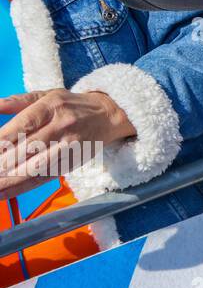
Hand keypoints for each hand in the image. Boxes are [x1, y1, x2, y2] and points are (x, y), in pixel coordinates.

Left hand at [0, 89, 135, 199]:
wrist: (107, 116)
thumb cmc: (70, 105)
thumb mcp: (47, 95)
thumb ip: (18, 101)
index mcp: (52, 106)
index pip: (23, 125)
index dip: (2, 140)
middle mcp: (61, 126)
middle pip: (27, 148)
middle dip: (2, 163)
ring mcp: (68, 146)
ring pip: (35, 167)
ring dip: (9, 179)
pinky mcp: (71, 163)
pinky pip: (44, 178)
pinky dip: (21, 187)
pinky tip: (4, 192)